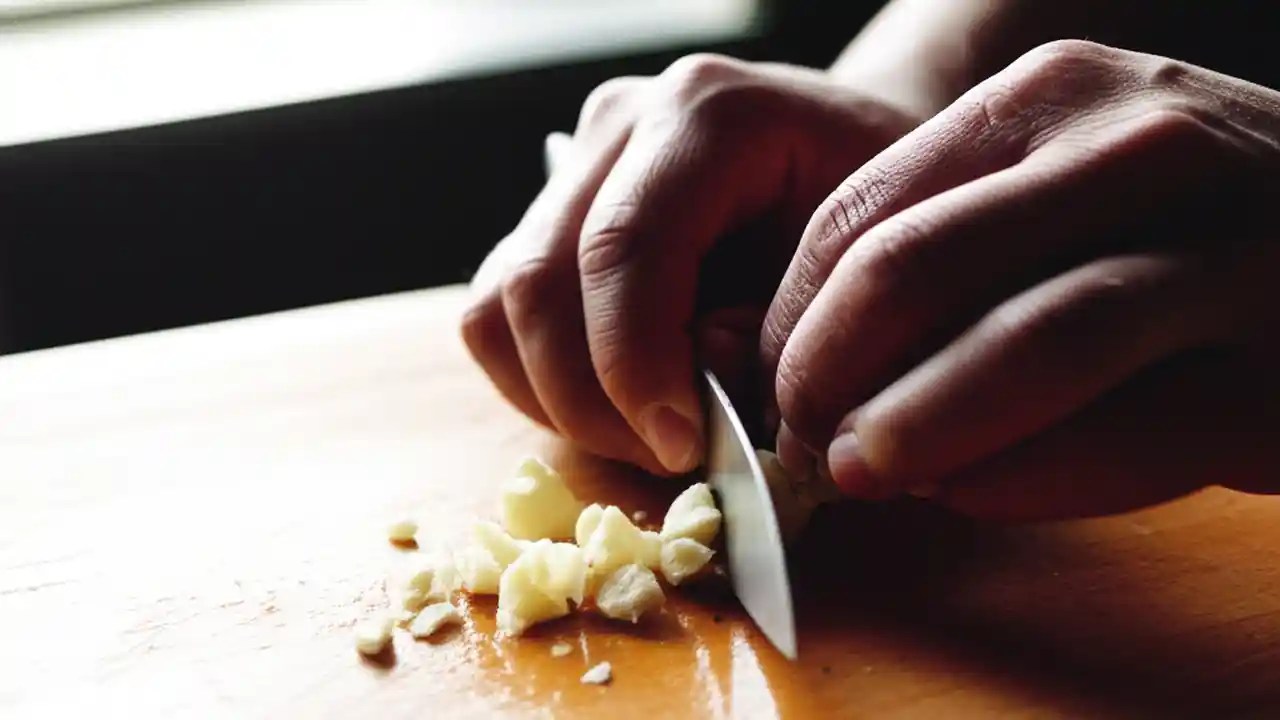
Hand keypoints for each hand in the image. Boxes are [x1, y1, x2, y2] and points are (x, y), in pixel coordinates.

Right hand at [461, 54, 919, 474]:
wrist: (852, 162)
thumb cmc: (873, 218)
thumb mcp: (861, 269)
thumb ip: (783, 328)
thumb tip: (696, 388)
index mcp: (709, 114)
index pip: (626, 247)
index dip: (635, 366)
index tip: (682, 447)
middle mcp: (621, 122)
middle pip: (541, 281)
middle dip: (593, 401)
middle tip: (669, 458)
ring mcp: (574, 165)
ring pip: (499, 304)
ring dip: (558, 399)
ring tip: (645, 438)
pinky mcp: (546, 214)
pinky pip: (496, 315)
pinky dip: (539, 383)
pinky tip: (616, 409)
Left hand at [763, 40, 1279, 518]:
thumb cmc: (1179, 234)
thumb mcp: (1056, 195)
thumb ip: (935, 253)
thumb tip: (767, 355)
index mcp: (1049, 100)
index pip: (859, 212)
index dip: (789, 318)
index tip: (767, 390)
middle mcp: (1136, 147)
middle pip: (915, 268)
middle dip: (825, 375)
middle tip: (796, 445)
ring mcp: (1227, 247)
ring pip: (1028, 342)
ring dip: (914, 427)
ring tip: (856, 474)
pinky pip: (1132, 432)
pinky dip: (1028, 477)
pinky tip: (971, 494)